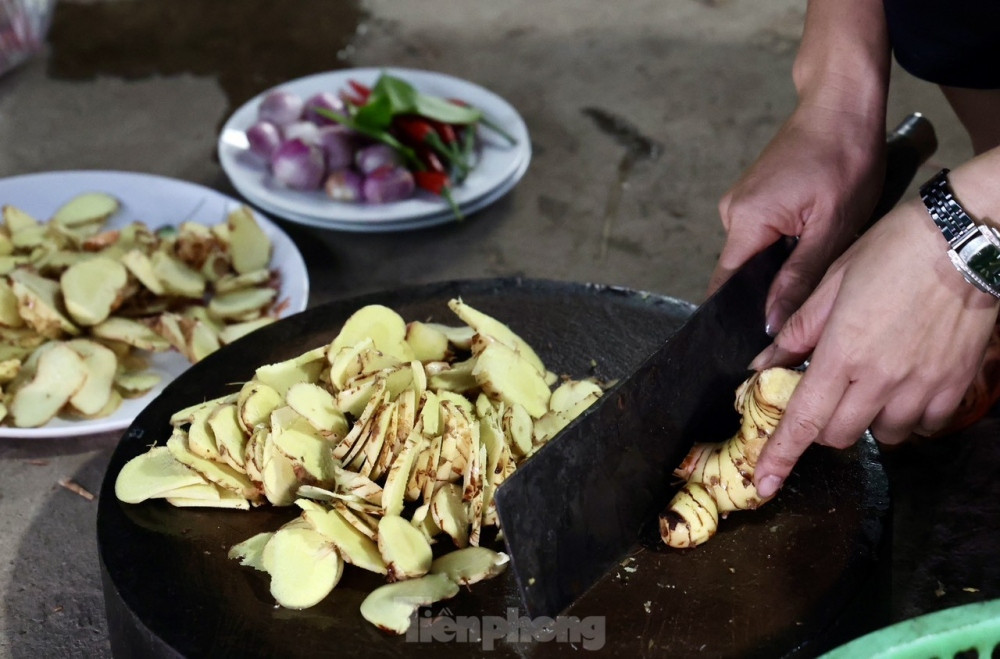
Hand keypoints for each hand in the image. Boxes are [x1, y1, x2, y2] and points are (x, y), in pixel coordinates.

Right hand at [709, 104, 884, 333]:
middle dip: (771, 289)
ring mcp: (741, 202)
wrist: (841, 105)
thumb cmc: (844, 158)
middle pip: (742, 273)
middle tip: (811, 293)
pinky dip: (786, 243)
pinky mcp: (754, 197)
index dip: (738, 316)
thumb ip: (797, 278)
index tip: (754, 340)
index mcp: (745, 221)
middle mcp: (732, 212)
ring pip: (756, 255)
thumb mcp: (831, 227)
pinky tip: (813, 233)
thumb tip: (770, 322)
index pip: (726, 286)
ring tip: (819, 251)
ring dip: (783, 264)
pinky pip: (762, 235)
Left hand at [750, 200, 999, 496]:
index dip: (780, 457)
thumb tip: (764, 365)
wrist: (964, 240)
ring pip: (884, 435)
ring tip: (868, 386)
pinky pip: (926, 425)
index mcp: (842, 353)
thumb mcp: (831, 282)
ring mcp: (922, 386)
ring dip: (867, 421)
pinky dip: (910, 416)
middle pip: (839, 436)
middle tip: (823, 398)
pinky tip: (904, 387)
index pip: (803, 420)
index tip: (764, 484)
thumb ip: (797, 330)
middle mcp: (880, 379)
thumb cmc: (891, 251)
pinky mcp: (956, 385)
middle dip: (822, 427)